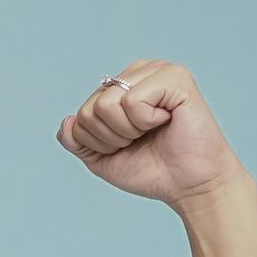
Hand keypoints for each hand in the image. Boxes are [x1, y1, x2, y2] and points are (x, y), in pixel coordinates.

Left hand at [54, 58, 249, 211]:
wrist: (190, 185)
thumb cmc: (153, 169)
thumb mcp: (103, 158)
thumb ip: (78, 140)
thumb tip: (67, 121)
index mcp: (121, 86)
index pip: (82, 113)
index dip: (98, 142)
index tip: (128, 146)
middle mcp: (138, 72)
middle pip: (91, 108)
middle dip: (111, 137)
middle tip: (141, 140)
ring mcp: (157, 71)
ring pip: (107, 103)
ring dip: (127, 130)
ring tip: (153, 130)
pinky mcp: (175, 77)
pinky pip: (132, 101)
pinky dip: (145, 122)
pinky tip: (167, 121)